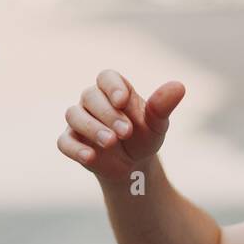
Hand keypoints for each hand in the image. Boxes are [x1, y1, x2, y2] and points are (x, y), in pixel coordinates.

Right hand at [57, 69, 185, 183]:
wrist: (133, 166)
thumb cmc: (144, 137)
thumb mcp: (157, 124)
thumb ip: (162, 106)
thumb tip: (179, 87)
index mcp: (114, 89)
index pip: (106, 77)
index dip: (112, 87)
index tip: (123, 101)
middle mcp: (93, 100)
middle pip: (90, 96)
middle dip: (108, 114)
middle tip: (126, 132)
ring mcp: (79, 120)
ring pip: (73, 115)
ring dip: (91, 128)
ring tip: (111, 143)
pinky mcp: (70, 141)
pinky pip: (64, 142)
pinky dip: (75, 149)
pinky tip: (90, 157)